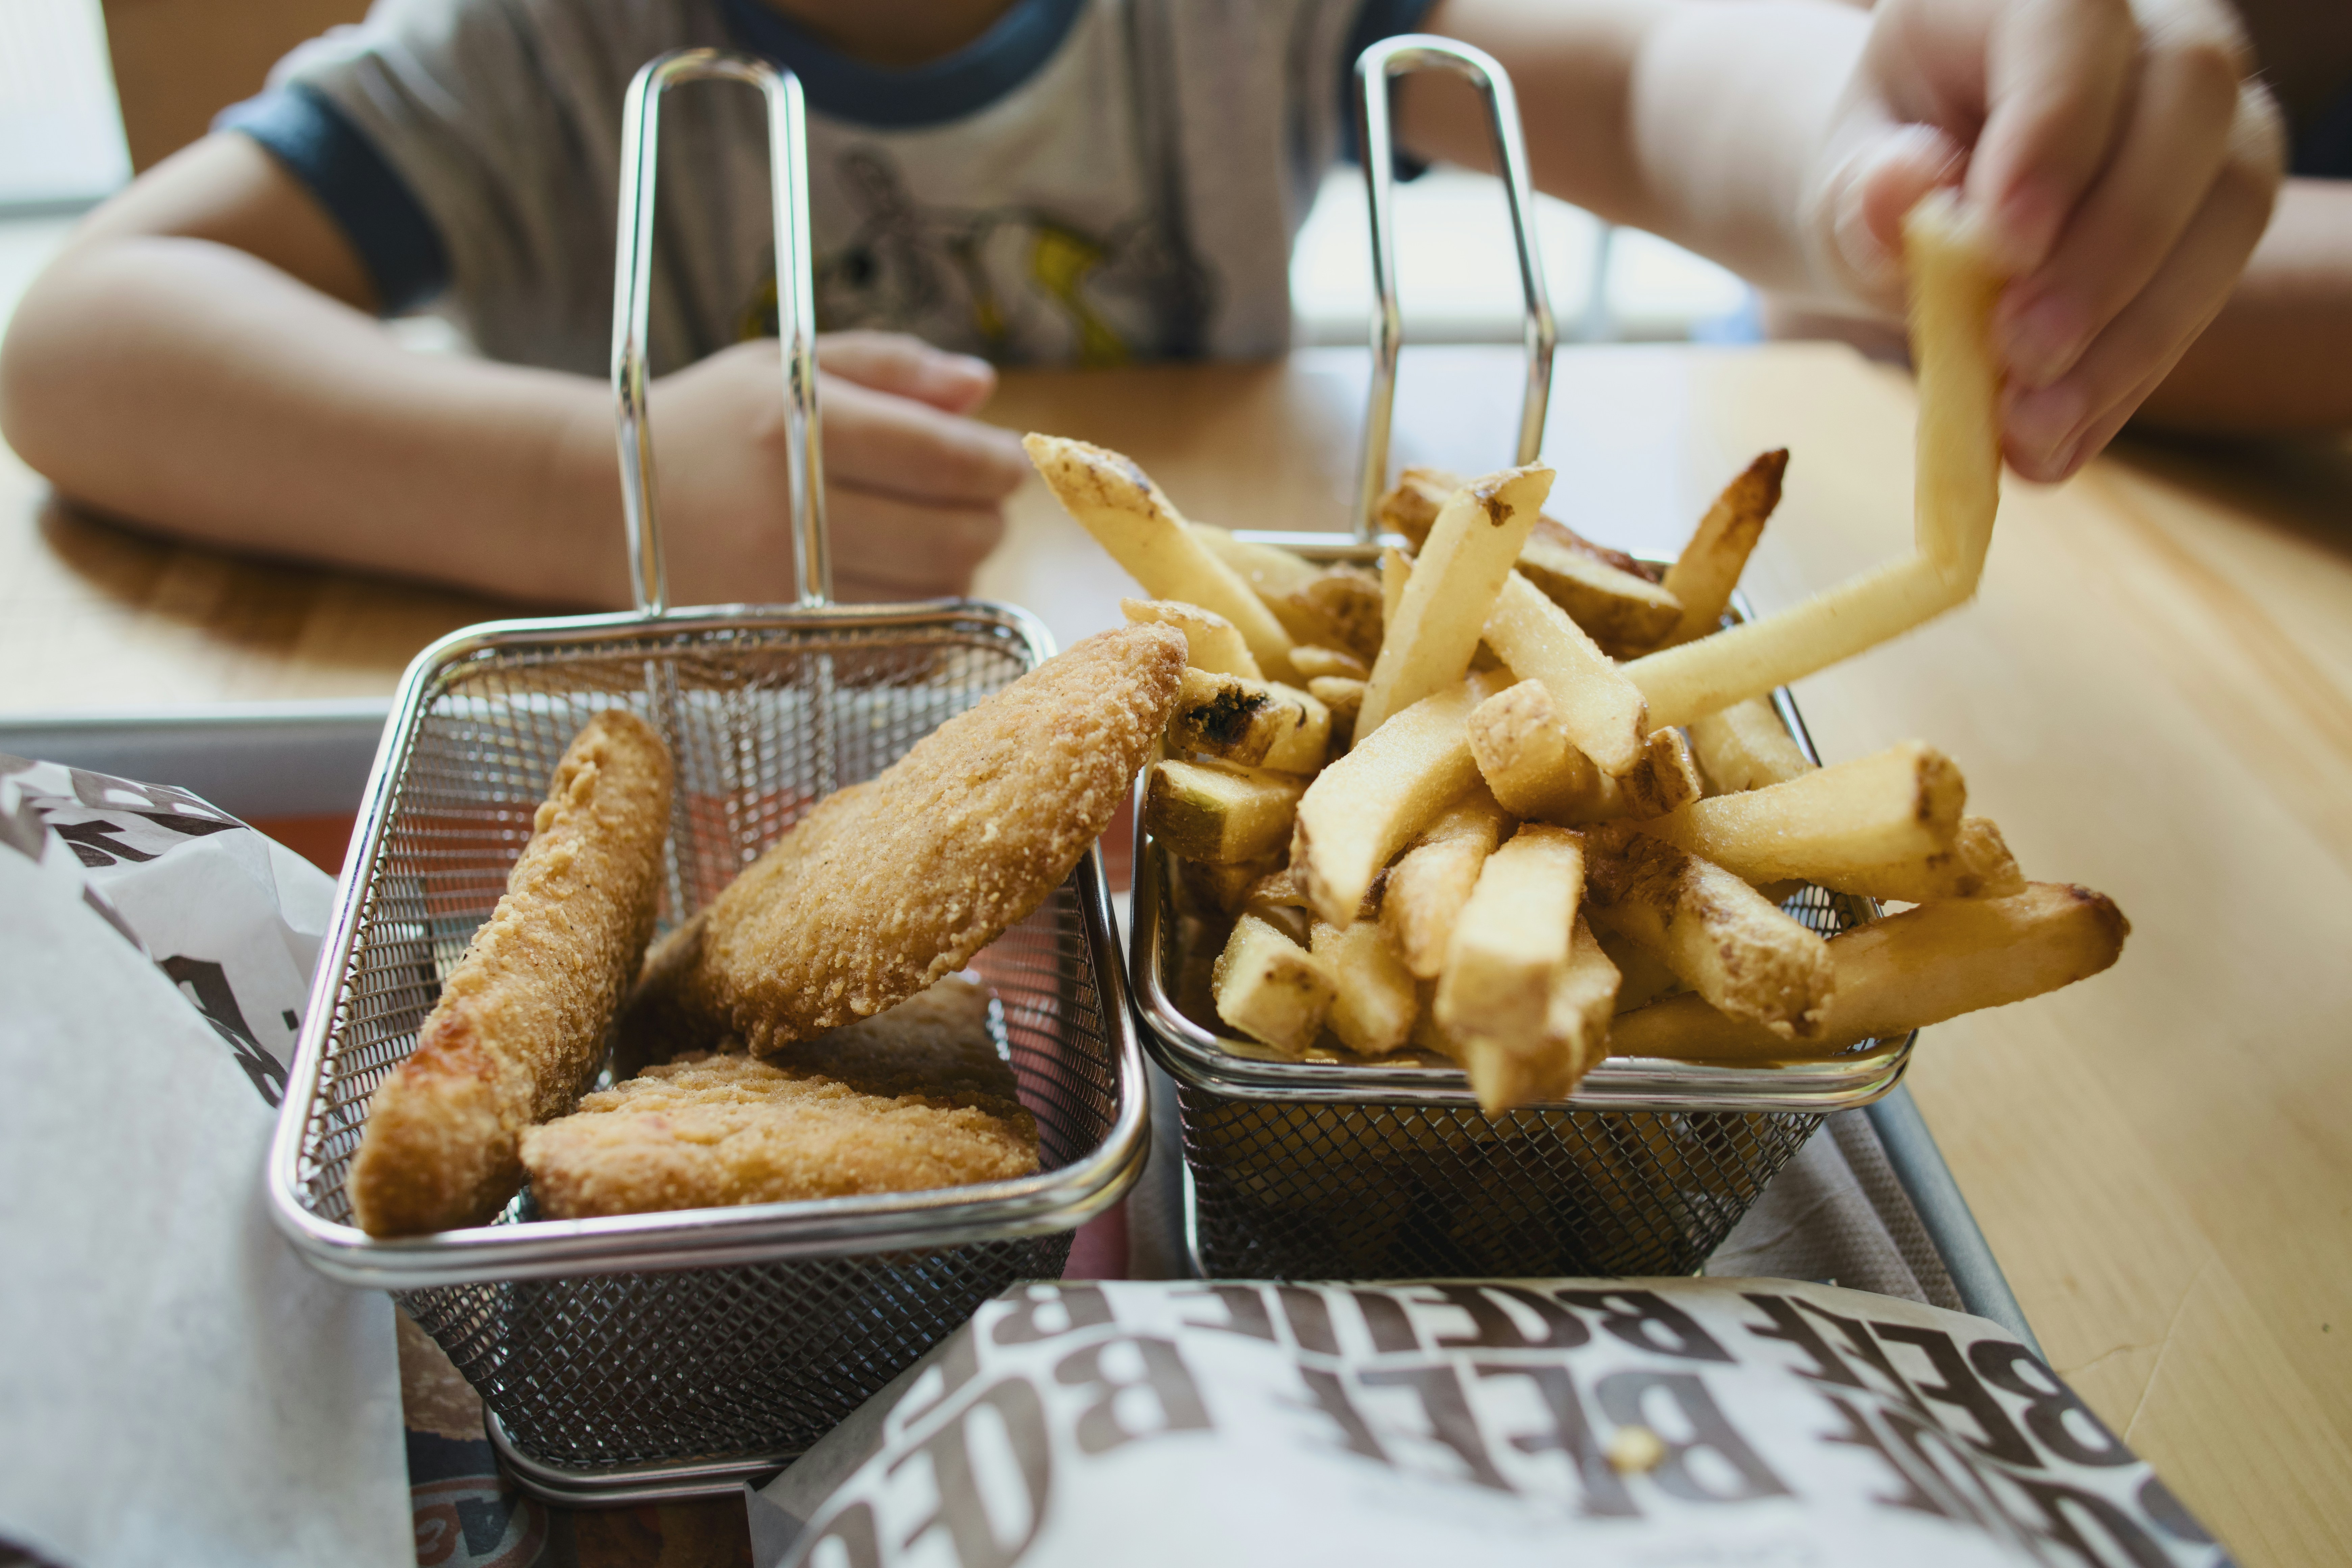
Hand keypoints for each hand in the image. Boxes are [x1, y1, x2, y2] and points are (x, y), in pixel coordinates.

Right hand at [635, 331, 1025, 605]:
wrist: (592, 498)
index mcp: (798, 428)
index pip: (943, 457)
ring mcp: (784, 589)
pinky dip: (918, 615)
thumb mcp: (790, 369)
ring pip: (935, 597)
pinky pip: (894, 643)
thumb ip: (892, 370)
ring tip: (930, 535)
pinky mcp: (779, 641)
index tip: (1007, 459)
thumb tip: (982, 386)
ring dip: (958, 568)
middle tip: (974, 500)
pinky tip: (897, 581)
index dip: (998, 462)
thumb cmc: (711, 424)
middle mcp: (790, 513)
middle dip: (986, 517)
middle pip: (954, 536)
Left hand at [1807, 0, 2284, 480]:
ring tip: (2031, 427)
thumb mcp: (1847, 176)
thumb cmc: (1885, 172)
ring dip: (2132, 337)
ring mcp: (2207, 120)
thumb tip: (1903, 189)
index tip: (2003, 244)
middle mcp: (2152, 33)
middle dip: (2110, 250)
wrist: (1920, 203)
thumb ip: (1866, 188)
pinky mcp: (2222, 209)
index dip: (2057, 129)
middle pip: (2186, 106)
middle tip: (2022, 355)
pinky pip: (2208, 288)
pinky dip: (2126, 379)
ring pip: (2226, 207)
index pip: (2076, 27)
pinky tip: (2054, 446)